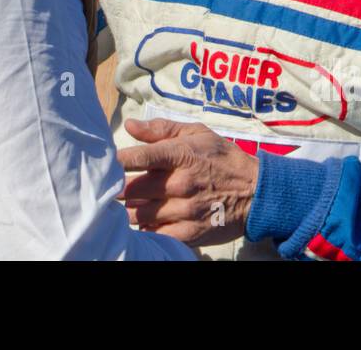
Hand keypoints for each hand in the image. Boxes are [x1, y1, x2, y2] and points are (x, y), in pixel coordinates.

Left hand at [118, 118, 259, 245]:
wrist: (257, 191)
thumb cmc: (223, 158)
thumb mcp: (197, 133)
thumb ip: (161, 129)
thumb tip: (130, 125)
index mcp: (181, 155)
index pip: (140, 157)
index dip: (116, 161)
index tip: (103, 163)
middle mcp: (181, 183)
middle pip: (132, 190)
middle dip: (117, 188)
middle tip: (110, 186)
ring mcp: (185, 211)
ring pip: (138, 214)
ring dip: (128, 209)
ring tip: (126, 203)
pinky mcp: (190, 233)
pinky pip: (155, 234)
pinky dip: (145, 228)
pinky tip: (144, 220)